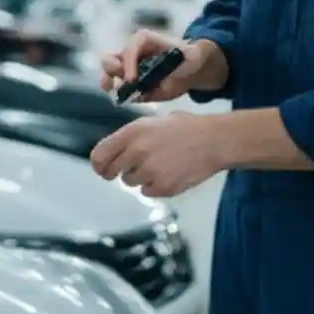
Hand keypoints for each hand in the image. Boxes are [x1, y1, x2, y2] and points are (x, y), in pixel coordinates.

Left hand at [90, 112, 225, 197]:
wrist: (214, 141)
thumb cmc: (186, 128)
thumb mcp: (154, 122)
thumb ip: (134, 136)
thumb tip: (118, 150)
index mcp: (132, 132)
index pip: (99, 155)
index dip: (99, 164)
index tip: (103, 169)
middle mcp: (136, 152)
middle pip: (112, 172)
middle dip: (117, 173)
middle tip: (129, 170)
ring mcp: (149, 171)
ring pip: (130, 183)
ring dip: (140, 178)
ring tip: (160, 166)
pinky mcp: (163, 187)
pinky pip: (147, 192)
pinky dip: (155, 187)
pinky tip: (169, 174)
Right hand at [99, 30, 223, 102]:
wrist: (190, 70)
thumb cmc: (191, 57)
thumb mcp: (197, 53)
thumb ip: (194, 55)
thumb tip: (189, 61)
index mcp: (144, 40)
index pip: (130, 49)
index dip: (128, 63)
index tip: (132, 80)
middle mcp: (132, 53)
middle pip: (111, 58)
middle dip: (110, 69)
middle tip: (114, 83)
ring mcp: (129, 68)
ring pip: (109, 72)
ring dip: (106, 81)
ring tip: (110, 90)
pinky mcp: (132, 84)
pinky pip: (119, 89)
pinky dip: (119, 95)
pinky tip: (122, 100)